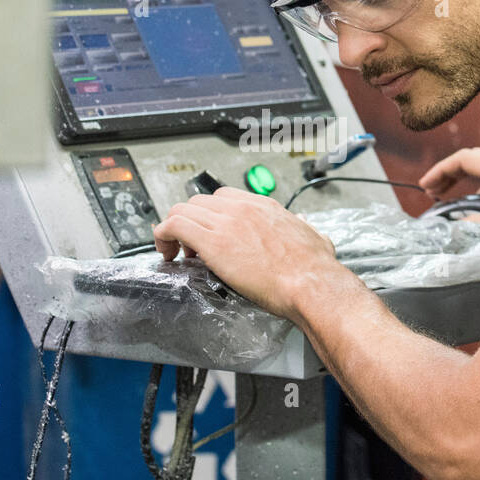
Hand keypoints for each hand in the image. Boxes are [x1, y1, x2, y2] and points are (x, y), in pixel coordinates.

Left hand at [152, 186, 354, 323]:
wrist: (310, 283)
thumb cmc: (313, 268)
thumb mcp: (316, 237)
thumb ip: (307, 228)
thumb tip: (306, 224)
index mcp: (263, 206)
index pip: (222, 197)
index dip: (210, 215)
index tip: (209, 233)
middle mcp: (242, 209)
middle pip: (198, 202)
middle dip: (190, 223)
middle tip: (192, 248)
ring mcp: (226, 223)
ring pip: (181, 210)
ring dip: (174, 231)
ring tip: (178, 254)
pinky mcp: (213, 243)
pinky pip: (174, 226)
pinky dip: (163, 237)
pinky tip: (167, 254)